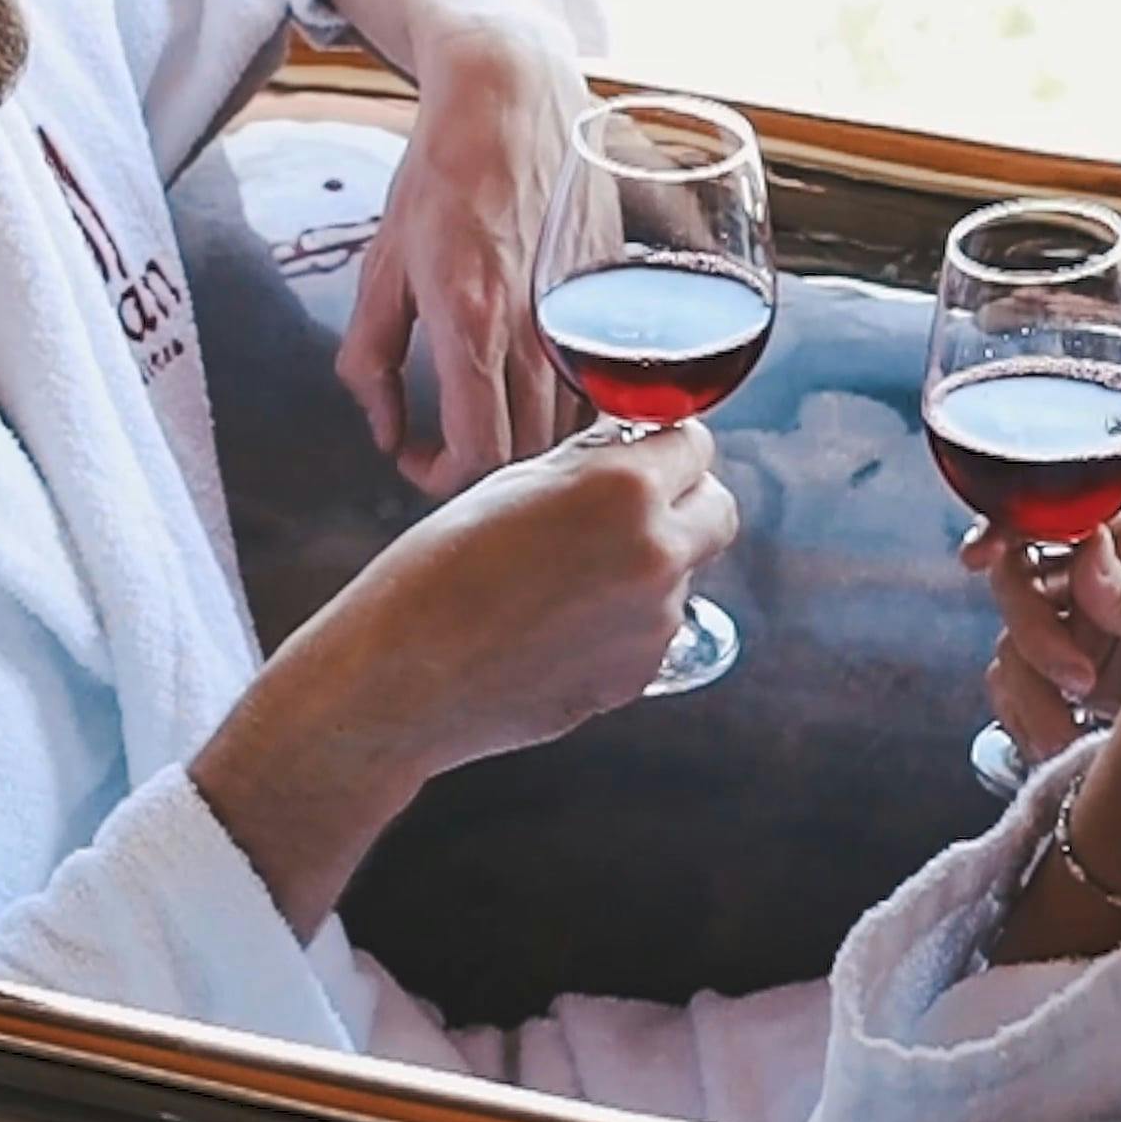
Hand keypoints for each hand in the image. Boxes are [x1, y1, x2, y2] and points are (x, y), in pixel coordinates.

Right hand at [195, 424, 737, 930]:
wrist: (403, 678)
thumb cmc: (436, 574)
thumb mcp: (513, 484)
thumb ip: (590, 463)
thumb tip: (633, 449)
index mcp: (623, 489)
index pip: (694, 443)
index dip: (664, 448)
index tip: (641, 455)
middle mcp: (656, 553)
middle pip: (718, 507)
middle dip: (683, 502)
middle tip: (625, 509)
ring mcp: (655, 622)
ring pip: (686, 571)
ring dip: (649, 563)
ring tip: (564, 577)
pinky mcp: (640, 675)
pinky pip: (655, 628)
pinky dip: (625, 619)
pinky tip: (558, 623)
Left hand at [335, 14, 594, 494]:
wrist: (510, 95)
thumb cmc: (438, 175)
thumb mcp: (381, 267)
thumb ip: (370, 361)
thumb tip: (385, 433)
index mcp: (471, 321)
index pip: (479, 454)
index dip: (443, 479)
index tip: (418, 458)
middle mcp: (536, 326)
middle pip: (530, 454)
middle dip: (484, 469)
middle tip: (449, 445)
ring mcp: (581, 314)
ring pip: (573, 425)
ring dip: (532, 442)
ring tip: (493, 417)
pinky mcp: (611, 295)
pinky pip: (600, 382)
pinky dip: (571, 406)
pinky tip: (537, 384)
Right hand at [976, 512, 1120, 834]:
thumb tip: (1087, 556)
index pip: (1056, 514)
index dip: (1007, 525)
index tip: (980, 556)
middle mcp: (1092, 578)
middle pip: (1020, 578)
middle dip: (1037, 632)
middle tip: (1079, 681)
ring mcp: (1070, 627)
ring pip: (1011, 640)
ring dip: (1031, 691)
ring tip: (1068, 734)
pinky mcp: (1056, 676)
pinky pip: (1012, 687)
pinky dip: (1024, 716)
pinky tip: (1056, 741)